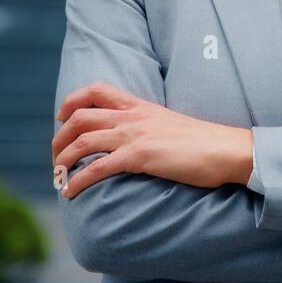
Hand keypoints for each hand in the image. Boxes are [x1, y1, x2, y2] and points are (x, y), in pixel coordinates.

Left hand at [51, 82, 253, 198]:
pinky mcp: (139, 156)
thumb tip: (136, 139)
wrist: (226, 149)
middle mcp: (133, 116)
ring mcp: (135, 135)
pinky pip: (97, 168)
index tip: (62, 117)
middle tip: (55, 157)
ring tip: (58, 177)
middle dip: (59, 137)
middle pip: (80, 116)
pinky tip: (70, 192)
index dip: (73, 101)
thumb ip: (149, 126)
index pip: (97, 90)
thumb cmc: (204, 142)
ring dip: (62, 160)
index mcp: (141, 106)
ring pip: (82, 141)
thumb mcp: (170, 124)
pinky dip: (78, 180)